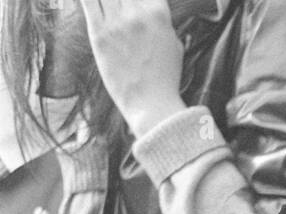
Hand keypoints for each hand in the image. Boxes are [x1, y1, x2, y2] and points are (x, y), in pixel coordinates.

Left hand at [79, 0, 185, 139]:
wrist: (152, 105)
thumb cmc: (165, 78)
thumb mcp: (174, 44)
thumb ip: (162, 21)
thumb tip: (151, 10)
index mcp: (158, 13)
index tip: (128, 2)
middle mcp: (138, 13)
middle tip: (115, 6)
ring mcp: (118, 23)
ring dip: (104, 0)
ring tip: (105, 7)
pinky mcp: (100, 34)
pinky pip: (87, 2)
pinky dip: (85, 0)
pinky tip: (86, 1)